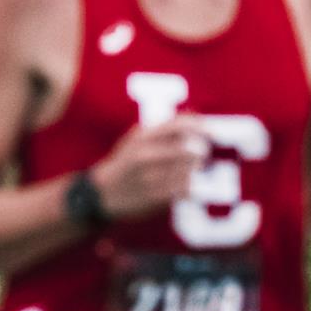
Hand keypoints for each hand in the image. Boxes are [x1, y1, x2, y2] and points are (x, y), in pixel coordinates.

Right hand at [88, 116, 208, 219]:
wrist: (101, 195)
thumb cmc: (124, 163)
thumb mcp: (135, 140)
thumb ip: (164, 127)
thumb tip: (194, 113)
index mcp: (140, 138)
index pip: (177, 125)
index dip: (198, 126)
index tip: (209, 131)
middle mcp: (145, 156)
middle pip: (188, 149)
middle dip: (201, 151)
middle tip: (203, 153)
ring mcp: (150, 177)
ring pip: (189, 170)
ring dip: (196, 170)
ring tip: (194, 169)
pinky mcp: (155, 197)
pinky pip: (185, 190)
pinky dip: (190, 187)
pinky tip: (186, 185)